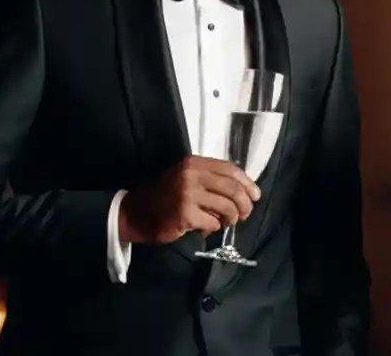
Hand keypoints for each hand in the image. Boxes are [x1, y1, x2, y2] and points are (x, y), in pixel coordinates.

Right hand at [119, 155, 261, 243]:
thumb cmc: (165, 196)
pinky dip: (214, 227)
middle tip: (245, 214)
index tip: (255, 195)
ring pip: (227, 207)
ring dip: (231, 218)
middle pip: (232, 188)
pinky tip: (205, 228)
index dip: (247, 183)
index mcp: (194, 163)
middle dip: (244, 204)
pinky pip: (213, 222)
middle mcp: (191, 175)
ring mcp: (187, 194)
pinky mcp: (184, 214)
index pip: (230, 169)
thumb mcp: (186, 178)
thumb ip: (211, 179)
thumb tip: (245, 191)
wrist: (134, 213)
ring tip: (226, 222)